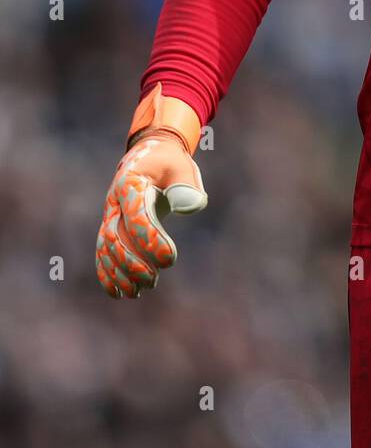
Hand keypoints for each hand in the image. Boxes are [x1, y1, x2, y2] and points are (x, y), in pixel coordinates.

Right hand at [96, 132, 206, 298]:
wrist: (147, 154)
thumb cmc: (168, 161)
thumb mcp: (180, 165)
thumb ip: (186, 184)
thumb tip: (190, 206)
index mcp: (131, 183)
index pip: (136, 215)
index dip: (150, 239)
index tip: (170, 260)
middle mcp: (115, 201)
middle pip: (114, 236)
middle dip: (131, 262)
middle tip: (152, 280)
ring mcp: (110, 215)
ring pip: (105, 248)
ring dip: (119, 272)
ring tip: (138, 291)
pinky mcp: (110, 226)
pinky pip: (102, 251)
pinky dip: (107, 273)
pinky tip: (118, 292)